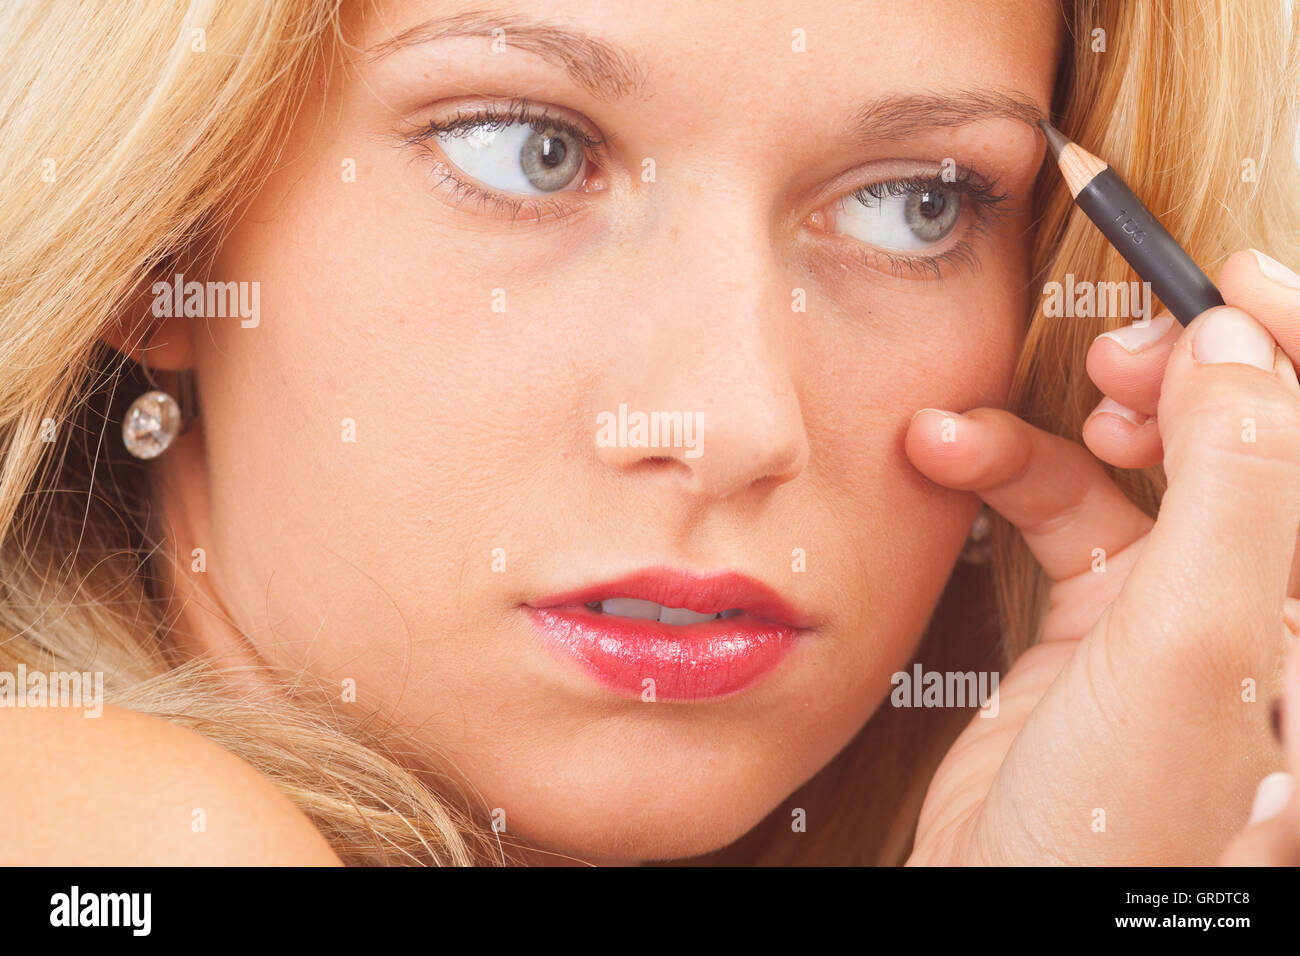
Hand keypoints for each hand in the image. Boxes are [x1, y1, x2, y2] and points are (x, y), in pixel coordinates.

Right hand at [904, 249, 1299, 863]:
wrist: (998, 909)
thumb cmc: (1118, 841)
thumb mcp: (1193, 654)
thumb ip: (1234, 491)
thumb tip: (1234, 350)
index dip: (1292, 345)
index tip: (1228, 279)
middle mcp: (1265, 602)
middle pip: (1248, 435)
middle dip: (1182, 373)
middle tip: (1122, 350)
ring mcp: (1177, 609)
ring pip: (1148, 464)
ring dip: (1078, 422)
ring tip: (1041, 410)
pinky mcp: (1094, 619)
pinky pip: (1062, 509)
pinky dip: (1007, 469)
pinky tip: (957, 453)